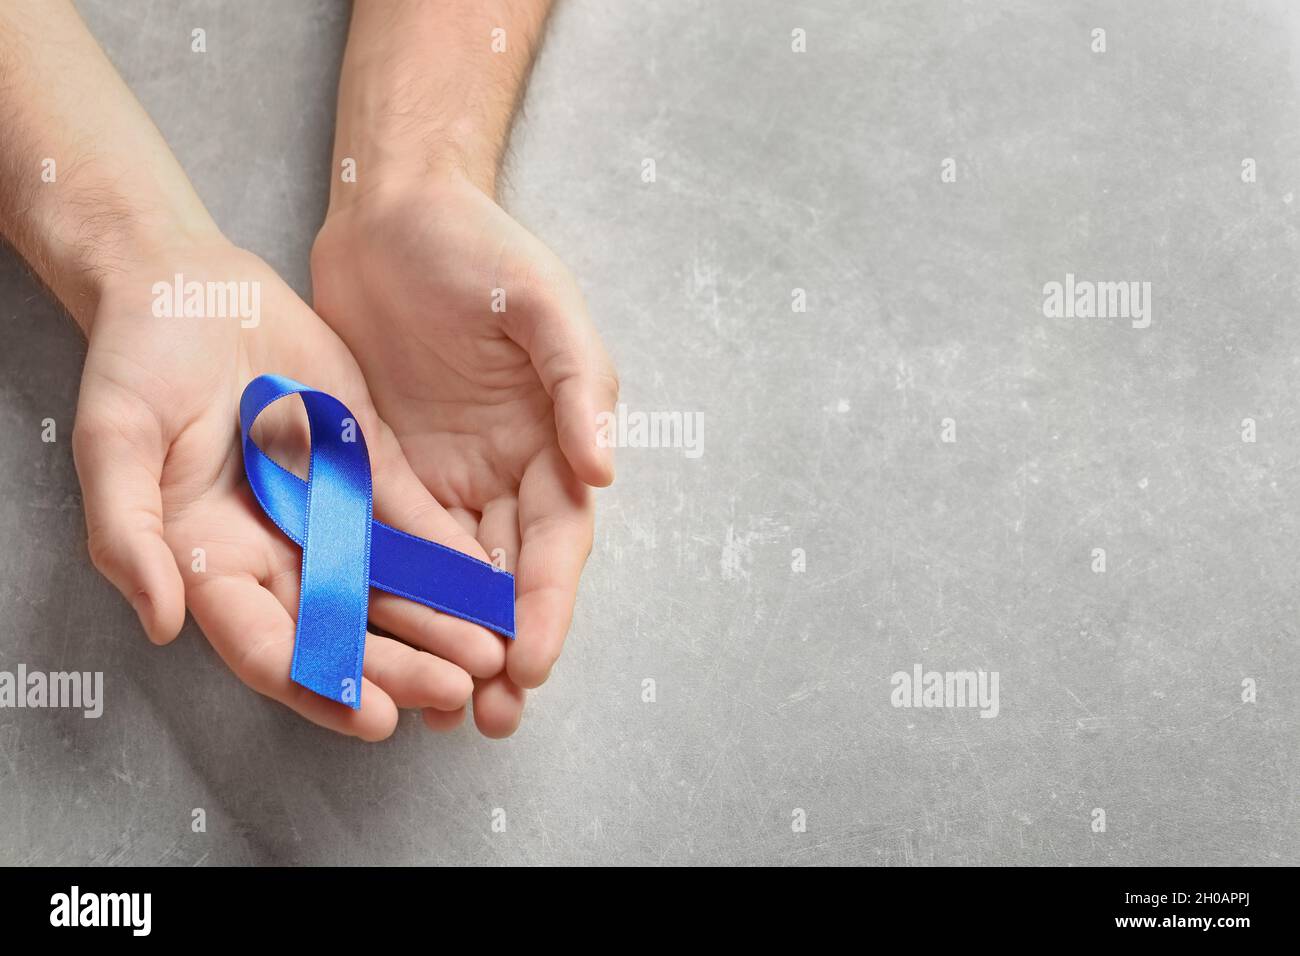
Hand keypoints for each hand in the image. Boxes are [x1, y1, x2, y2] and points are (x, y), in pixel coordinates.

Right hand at [74, 235, 494, 738]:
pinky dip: (451, 556)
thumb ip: (127, 533)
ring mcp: (327, 516)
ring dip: (438, 625)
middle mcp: (277, 555)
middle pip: (344, 630)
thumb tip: (162, 622)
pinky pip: (415, 523)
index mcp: (213, 563)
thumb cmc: (135, 365)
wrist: (189, 290)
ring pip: (390, 587)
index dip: (319, 687)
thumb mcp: (112, 442)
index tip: (375, 719)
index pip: (269, 647)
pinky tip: (492, 580)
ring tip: (490, 652)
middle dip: (400, 667)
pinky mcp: (367, 473)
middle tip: (457, 690)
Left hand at [311, 172, 617, 736]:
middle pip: (507, 580)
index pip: (555, 544)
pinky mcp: (384, 472)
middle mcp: (502, 475)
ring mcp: (443, 479)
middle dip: (503, 650)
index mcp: (551, 445)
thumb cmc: (479, 251)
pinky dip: (390, 600)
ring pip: (450, 581)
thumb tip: (604, 472)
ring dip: (449, 645)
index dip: (549, 606)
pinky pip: (388, 547)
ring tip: (439, 709)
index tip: (533, 665)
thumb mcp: (541, 306)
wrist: (392, 215)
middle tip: (490, 717)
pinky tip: (378, 644)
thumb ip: (576, 384)